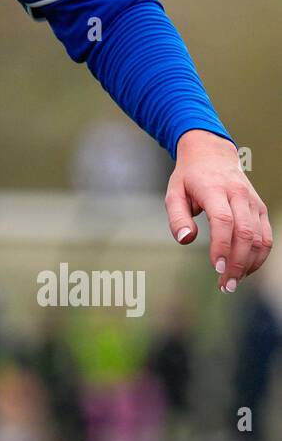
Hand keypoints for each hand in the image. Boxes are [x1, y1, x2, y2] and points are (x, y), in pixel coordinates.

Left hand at [166, 130, 272, 291]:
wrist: (212, 154)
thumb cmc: (189, 178)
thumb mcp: (173, 192)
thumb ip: (177, 217)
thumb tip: (185, 239)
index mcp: (214, 189)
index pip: (223, 220)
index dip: (222, 246)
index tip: (217, 268)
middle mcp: (238, 194)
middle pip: (245, 232)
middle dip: (237, 263)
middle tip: (225, 285)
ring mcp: (253, 202)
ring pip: (260, 237)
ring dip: (249, 264)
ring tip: (233, 283)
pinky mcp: (260, 209)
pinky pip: (266, 236)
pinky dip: (258, 257)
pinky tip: (244, 270)